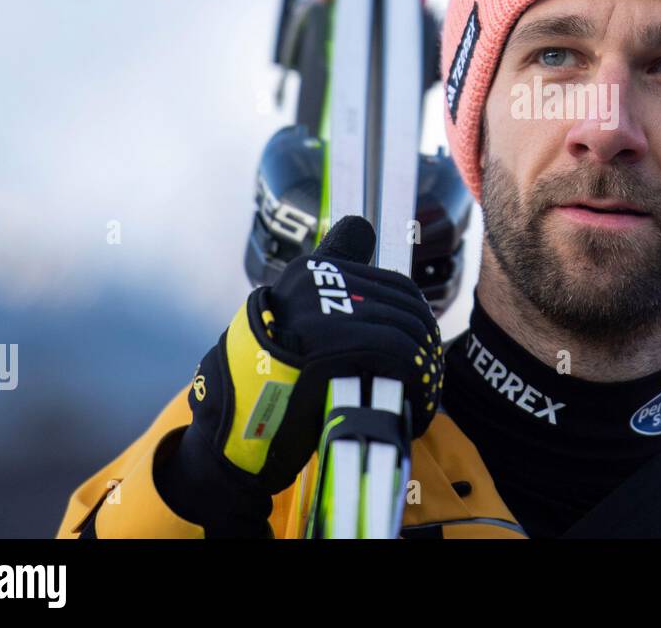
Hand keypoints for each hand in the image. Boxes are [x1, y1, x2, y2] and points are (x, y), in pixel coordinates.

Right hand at [157, 216, 442, 535]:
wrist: (232, 430)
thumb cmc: (274, 381)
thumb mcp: (300, 323)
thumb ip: (333, 286)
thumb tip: (366, 230)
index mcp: (313, 270)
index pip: (393, 283)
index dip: (415, 315)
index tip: (419, 346)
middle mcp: (317, 278)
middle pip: (406, 306)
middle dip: (426, 347)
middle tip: (428, 382)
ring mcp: (321, 305)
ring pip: (407, 327)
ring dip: (426, 367)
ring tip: (424, 397)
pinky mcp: (328, 338)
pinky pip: (396, 349)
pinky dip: (417, 379)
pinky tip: (418, 406)